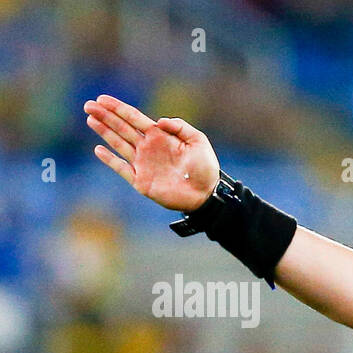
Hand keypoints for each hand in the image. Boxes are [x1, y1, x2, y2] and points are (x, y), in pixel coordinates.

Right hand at [83, 94, 219, 211]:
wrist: (206, 193)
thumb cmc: (205, 167)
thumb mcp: (198, 141)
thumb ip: (180, 127)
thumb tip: (159, 121)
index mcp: (160, 136)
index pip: (134, 118)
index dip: (118, 108)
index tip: (102, 99)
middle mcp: (148, 148)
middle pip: (122, 128)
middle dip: (105, 116)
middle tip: (88, 105)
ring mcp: (143, 164)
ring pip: (118, 144)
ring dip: (104, 132)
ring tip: (90, 119)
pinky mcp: (141, 181)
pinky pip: (121, 168)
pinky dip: (110, 159)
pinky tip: (98, 149)